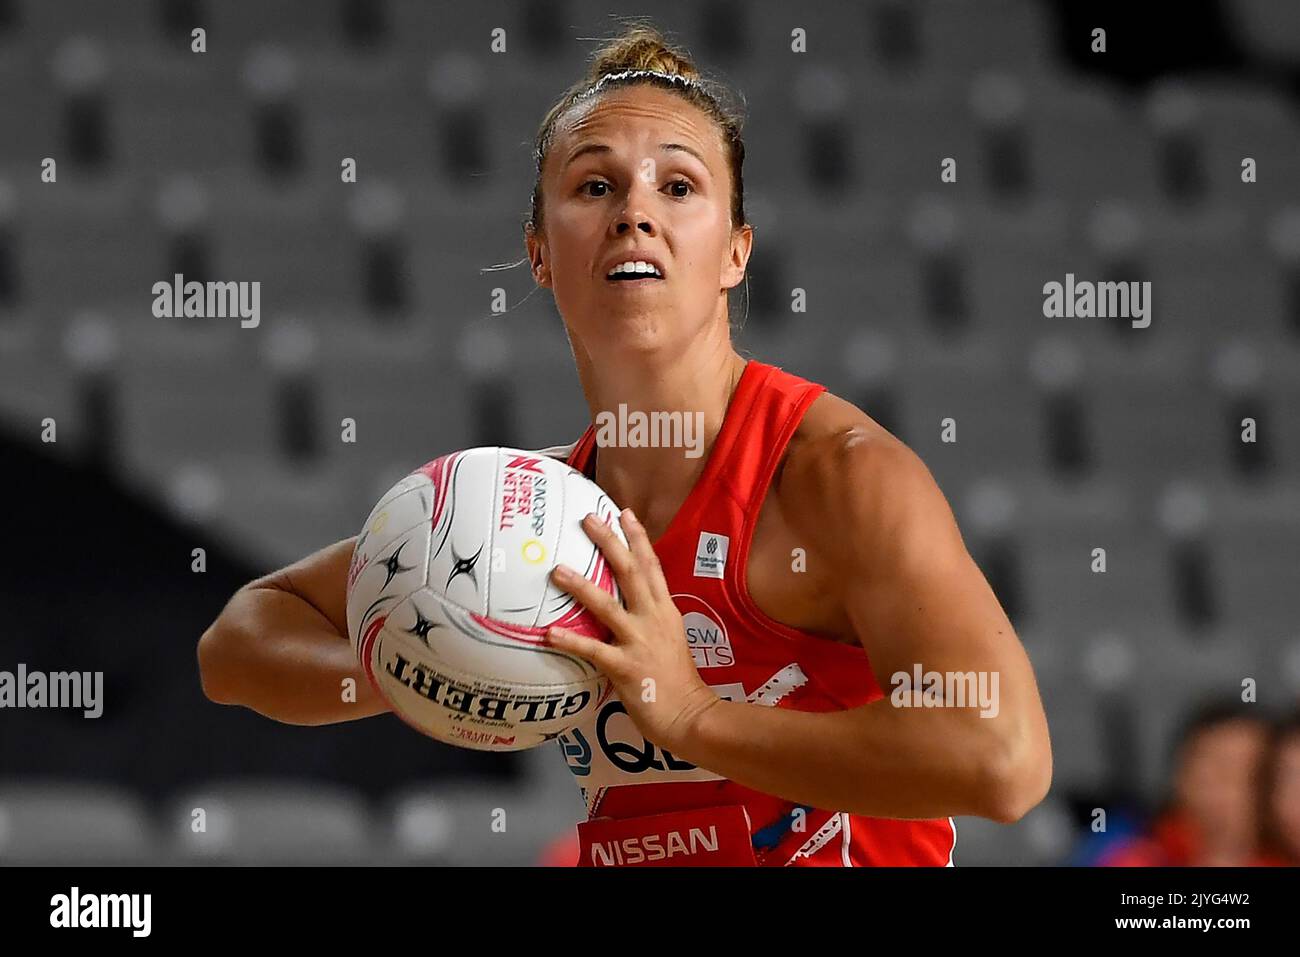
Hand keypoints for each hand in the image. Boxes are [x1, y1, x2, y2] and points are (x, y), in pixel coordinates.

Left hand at [545, 508, 720, 753]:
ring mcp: (640, 642)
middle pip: (631, 572)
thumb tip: (630, 607)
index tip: (624, 513)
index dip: (638, 538)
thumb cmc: (678, 682)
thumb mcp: (671, 640)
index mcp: (666, 611)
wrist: (691, 715)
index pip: (652, 566)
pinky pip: (594, 650)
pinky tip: (549, 634)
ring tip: (557, 571)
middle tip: (588, 519)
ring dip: (582, 586)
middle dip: (610, 543)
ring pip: (608, 606)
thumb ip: (652, 620)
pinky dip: (571, 641)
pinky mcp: (626, 668)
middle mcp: (654, 619)